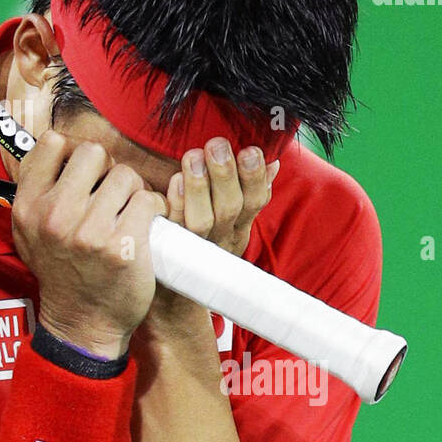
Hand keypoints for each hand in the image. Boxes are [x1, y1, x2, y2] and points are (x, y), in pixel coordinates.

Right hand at [12, 130, 168, 358]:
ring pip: (126, 176)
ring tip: (128, 214)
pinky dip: (154, 210)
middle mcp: (55, 216)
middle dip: (107, 170)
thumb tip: (59, 145)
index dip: (74, 153)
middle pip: (94, 153)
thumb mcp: (29, 232)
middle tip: (111, 194)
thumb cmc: (61, 272)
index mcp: (28, 207)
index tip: (85, 174)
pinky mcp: (124, 247)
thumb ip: (37, 189)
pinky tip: (146, 226)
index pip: (53, 143)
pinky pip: (149, 201)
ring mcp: (90, 232)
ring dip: (133, 192)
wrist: (82, 324)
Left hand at [140, 137, 280, 347]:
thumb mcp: (232, 220)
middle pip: (230, 208)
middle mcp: (220, 240)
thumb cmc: (201, 245)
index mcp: (239, 228)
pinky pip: (173, 229)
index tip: (252, 150)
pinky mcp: (168, 252)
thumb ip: (251, 190)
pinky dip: (175, 204)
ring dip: (200, 187)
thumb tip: (274, 161)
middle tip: (217, 145)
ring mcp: (194, 248)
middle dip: (225, 175)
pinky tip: (174, 180)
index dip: (255, 178)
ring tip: (194, 155)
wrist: (171, 296)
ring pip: (202, 220)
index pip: (255, 202)